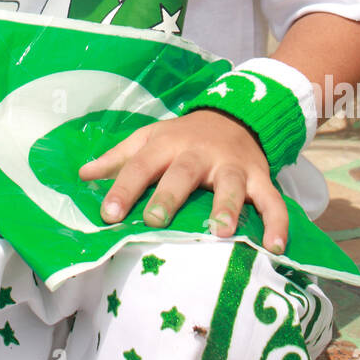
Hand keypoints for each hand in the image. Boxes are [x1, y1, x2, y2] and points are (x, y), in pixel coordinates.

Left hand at [78, 109, 288, 255]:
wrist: (235, 114)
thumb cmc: (183, 137)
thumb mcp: (149, 139)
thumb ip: (118, 159)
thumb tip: (82, 175)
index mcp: (167, 144)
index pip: (141, 165)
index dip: (123, 189)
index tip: (108, 215)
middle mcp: (199, 153)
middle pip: (183, 172)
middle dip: (170, 195)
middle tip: (155, 220)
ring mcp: (232, 165)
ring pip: (230, 184)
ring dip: (226, 205)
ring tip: (220, 231)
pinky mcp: (260, 177)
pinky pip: (272, 200)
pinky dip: (277, 222)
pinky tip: (275, 246)